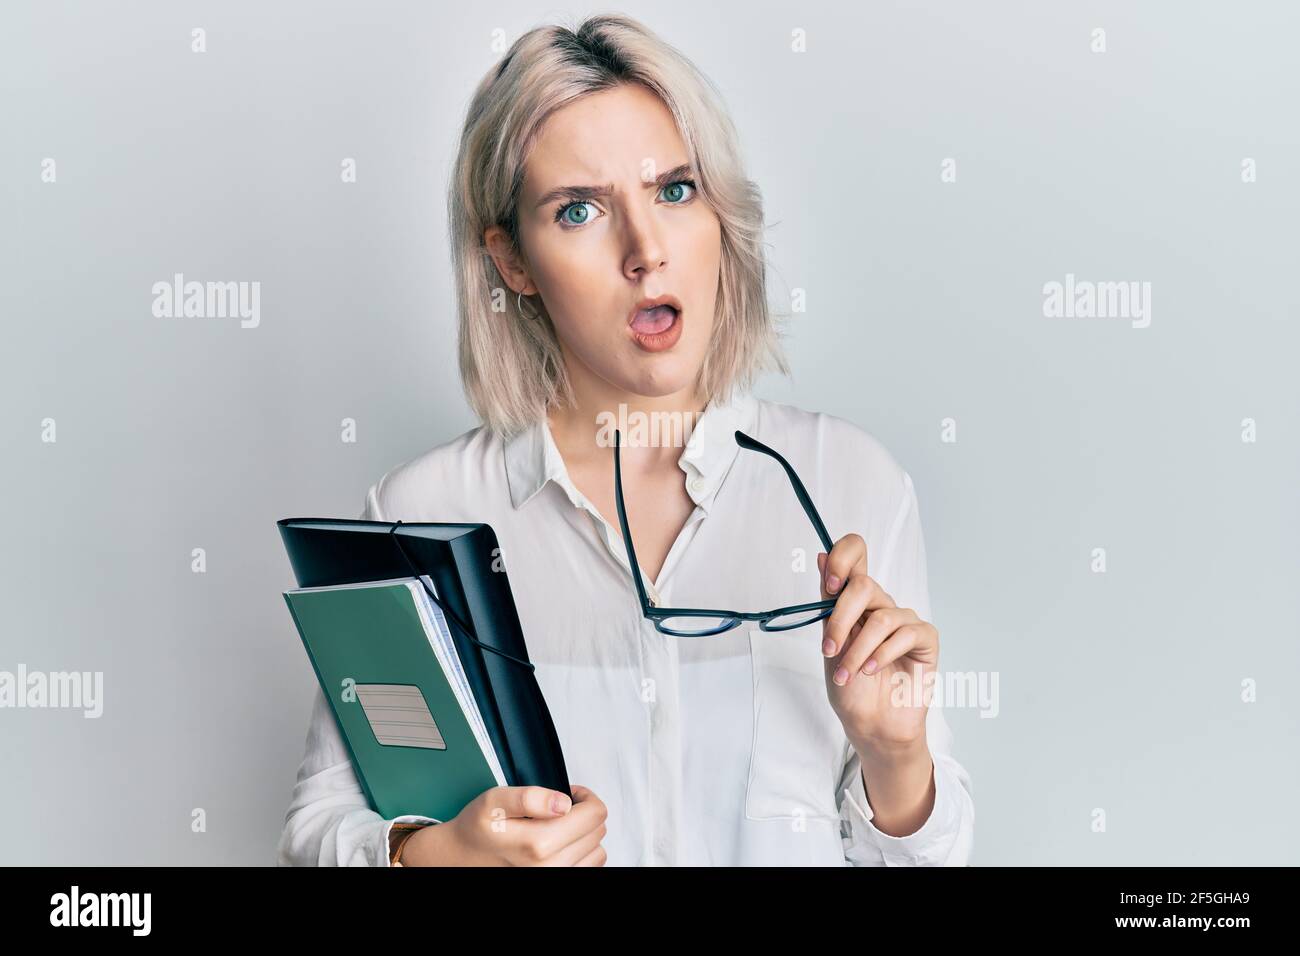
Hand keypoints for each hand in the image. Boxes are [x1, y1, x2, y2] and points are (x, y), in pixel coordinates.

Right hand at [401, 784, 606, 865]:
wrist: (460, 860)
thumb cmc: (477, 831)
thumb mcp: (495, 800)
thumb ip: (530, 797)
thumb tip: (563, 801)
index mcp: (539, 844)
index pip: (595, 814)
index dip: (585, 796)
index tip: (569, 794)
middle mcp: (552, 868)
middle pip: (598, 831)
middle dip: (584, 813)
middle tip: (560, 809)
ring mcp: (557, 879)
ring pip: (598, 851)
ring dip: (584, 835)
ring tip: (560, 827)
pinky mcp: (559, 883)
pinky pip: (590, 867)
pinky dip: (582, 853)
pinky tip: (562, 845)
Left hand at [816, 534, 938, 755]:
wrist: (869, 724)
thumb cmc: (849, 686)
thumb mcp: (830, 643)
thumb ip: (828, 602)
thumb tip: (820, 556)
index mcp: (855, 600)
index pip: (856, 553)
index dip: (843, 557)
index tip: (829, 585)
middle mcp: (881, 604)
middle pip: (864, 585)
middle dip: (840, 619)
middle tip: (829, 649)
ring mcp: (905, 621)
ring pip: (880, 617)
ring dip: (857, 650)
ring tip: (848, 675)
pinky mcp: (925, 640)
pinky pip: (905, 635)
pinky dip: (881, 655)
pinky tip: (870, 671)